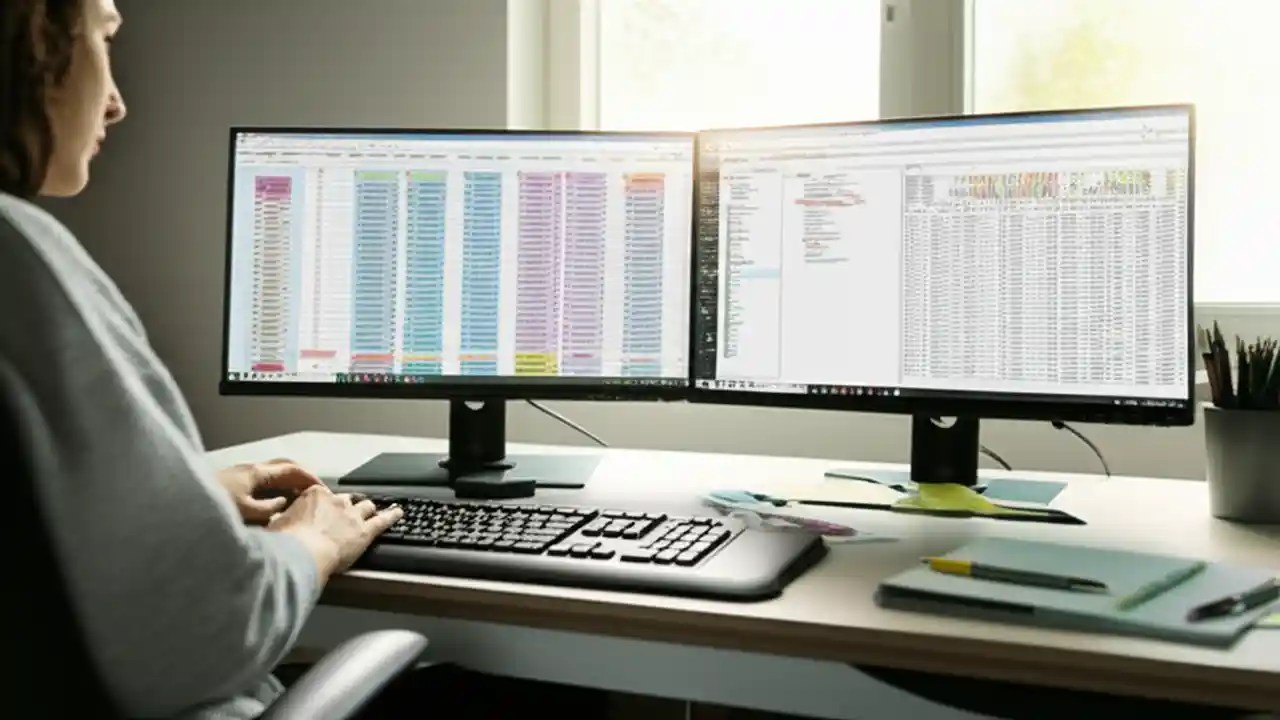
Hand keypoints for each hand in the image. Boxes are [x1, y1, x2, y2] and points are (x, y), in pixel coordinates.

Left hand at [217, 458, 323, 524]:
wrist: (177, 507)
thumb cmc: (208, 507)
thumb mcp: (246, 514)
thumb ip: (269, 510)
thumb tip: (283, 506)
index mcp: (256, 473)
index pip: (293, 469)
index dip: (311, 479)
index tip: (324, 489)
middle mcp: (248, 469)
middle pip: (283, 465)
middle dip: (302, 476)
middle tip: (315, 491)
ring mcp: (238, 475)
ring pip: (271, 473)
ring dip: (287, 482)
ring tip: (297, 499)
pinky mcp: (230, 483)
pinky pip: (260, 481)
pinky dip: (273, 488)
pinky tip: (272, 503)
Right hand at [268, 485, 402, 579]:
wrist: (302, 553)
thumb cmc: (285, 542)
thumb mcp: (274, 525)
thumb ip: (279, 521)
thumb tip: (271, 525)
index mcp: (313, 495)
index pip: (321, 495)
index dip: (323, 504)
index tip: (320, 511)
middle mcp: (335, 501)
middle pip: (345, 499)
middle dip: (346, 505)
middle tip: (346, 512)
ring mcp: (352, 515)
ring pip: (365, 506)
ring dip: (368, 509)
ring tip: (372, 509)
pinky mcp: (365, 531)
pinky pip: (383, 520)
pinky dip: (392, 516)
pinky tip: (398, 513)